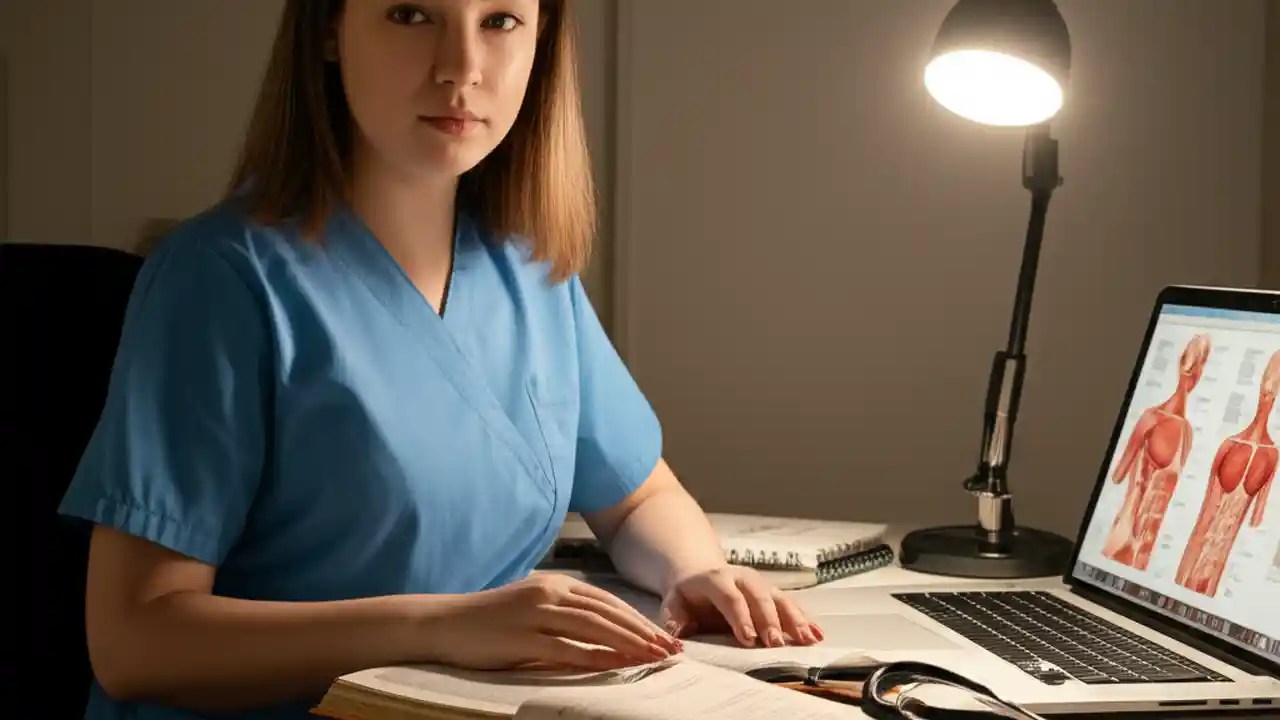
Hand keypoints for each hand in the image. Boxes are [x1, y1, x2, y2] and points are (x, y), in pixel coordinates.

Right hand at [430, 573, 682, 670]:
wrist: (444, 624)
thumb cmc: (488, 622)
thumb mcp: (532, 610)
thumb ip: (565, 617)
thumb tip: (604, 637)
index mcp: (554, 584)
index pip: (607, 601)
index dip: (639, 618)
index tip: (664, 635)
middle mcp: (549, 593)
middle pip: (608, 612)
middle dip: (644, 631)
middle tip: (672, 649)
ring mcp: (536, 614)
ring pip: (595, 627)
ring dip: (630, 643)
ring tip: (655, 657)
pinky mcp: (523, 637)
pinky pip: (568, 648)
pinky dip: (597, 657)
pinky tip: (618, 665)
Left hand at [659, 564, 824, 647]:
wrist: (700, 574)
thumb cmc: (687, 595)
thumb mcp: (673, 603)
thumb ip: (674, 618)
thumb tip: (678, 634)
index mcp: (716, 579)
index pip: (730, 596)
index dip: (740, 617)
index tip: (748, 638)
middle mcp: (742, 578)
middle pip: (759, 597)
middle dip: (769, 621)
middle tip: (775, 643)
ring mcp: (760, 584)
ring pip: (780, 600)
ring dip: (795, 620)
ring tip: (807, 640)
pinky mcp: (773, 593)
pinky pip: (792, 605)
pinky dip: (805, 620)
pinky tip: (817, 635)